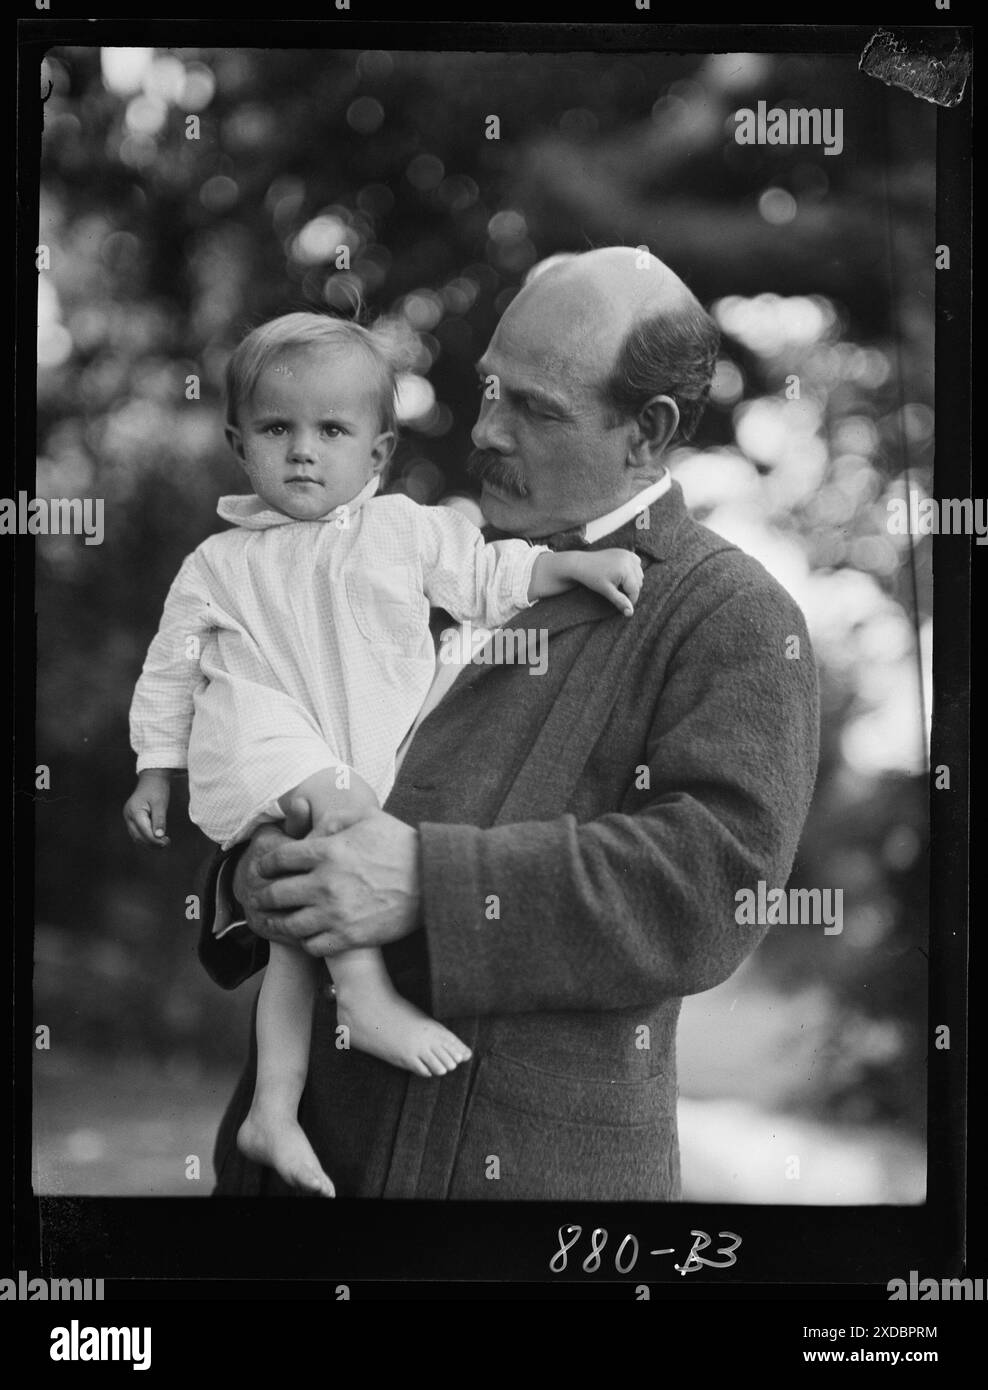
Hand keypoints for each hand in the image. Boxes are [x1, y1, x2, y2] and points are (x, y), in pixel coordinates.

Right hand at [123, 771, 171, 846]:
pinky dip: (146, 838)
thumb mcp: (160, 804)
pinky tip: (157, 838)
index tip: (166, 842)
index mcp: (134, 811)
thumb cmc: (157, 789)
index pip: (144, 831)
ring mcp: (128, 818)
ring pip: (137, 837)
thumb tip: (159, 836)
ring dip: (149, 842)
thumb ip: (159, 820)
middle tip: (166, 844)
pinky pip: (137, 833)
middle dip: (152, 843)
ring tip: (163, 843)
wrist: (152, 779)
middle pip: (138, 836)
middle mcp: (128, 816)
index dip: (155, 840)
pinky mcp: (132, 819)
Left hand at [242, 811, 421, 957]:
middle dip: (263, 896)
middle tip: (260, 898)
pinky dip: (306, 941)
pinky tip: (309, 935)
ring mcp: (335, 914)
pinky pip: (313, 946)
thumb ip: (334, 818)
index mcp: (327, 851)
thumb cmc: (402, 846)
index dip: (266, 864)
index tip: (264, 869)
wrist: (435, 881)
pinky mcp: (349, 938)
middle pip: (276, 894)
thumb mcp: (368, 818)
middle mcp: (325, 884)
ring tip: (277, 922)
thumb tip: (310, 823)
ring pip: (289, 925)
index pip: (279, 858)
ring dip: (280, 923)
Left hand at [574, 548, 643, 616]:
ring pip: (639, 573)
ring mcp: (627, 554)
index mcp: (625, 569)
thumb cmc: (592, 578)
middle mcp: (628, 560)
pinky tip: (624, 574)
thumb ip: (620, 601)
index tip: (624, 606)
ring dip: (633, 581)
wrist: (580, 563)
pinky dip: (633, 569)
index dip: (631, 600)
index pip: (635, 589)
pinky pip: (636, 562)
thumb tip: (630, 613)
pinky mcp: (624, 552)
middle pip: (639, 582)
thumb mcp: (606, 591)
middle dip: (631, 590)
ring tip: (620, 585)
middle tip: (619, 594)